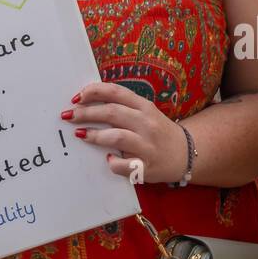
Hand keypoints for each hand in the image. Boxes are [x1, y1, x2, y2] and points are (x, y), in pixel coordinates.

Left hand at [63, 81, 187, 182]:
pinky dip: (112, 162)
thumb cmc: (159, 132)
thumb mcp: (146, 113)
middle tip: (69, 116)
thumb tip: (88, 103)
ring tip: (80, 134)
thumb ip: (123, 107)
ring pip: (116, 136)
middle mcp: (147, 123)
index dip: (94, 92)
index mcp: (145, 107)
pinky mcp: (147, 166)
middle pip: (111, 112)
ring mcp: (147, 145)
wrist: (187, 154)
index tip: (77, 97)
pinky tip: (108, 159)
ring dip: (94, 135)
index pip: (116, 92)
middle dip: (86, 113)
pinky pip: (123, 165)